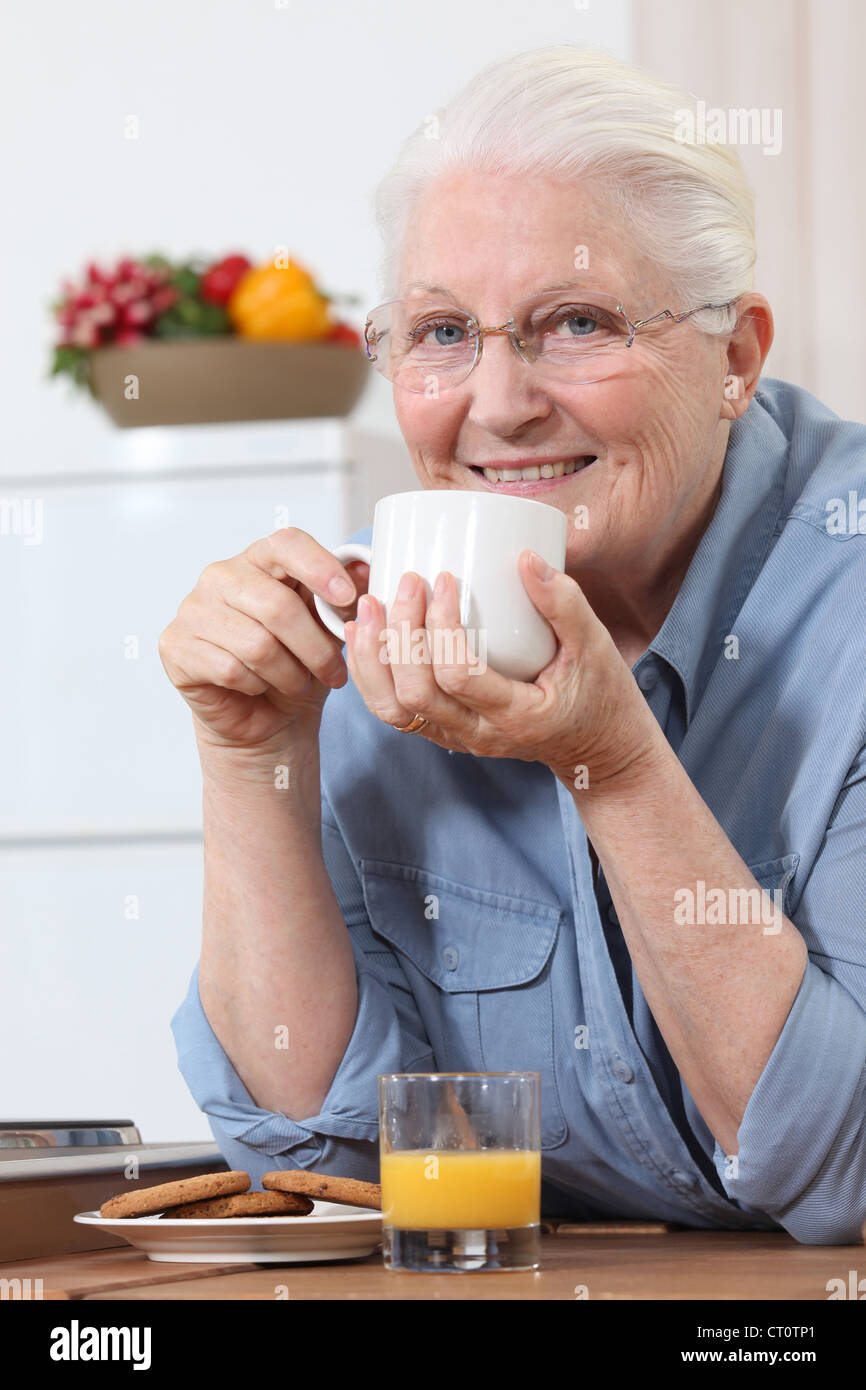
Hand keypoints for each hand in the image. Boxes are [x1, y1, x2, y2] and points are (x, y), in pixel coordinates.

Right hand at [159, 527, 368, 752]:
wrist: (265, 717)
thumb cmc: (296, 666)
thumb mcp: (331, 631)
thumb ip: (345, 598)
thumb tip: (365, 567)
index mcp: (259, 560)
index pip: (286, 543)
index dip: (319, 567)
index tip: (346, 596)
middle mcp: (221, 577)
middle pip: (277, 606)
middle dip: (316, 648)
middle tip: (334, 672)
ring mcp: (193, 609)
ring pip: (257, 645)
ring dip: (289, 673)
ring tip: (296, 681)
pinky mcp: (176, 646)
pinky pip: (230, 669)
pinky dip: (257, 686)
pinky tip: (259, 687)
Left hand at [344, 552, 660, 790]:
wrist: (598, 749)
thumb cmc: (600, 694)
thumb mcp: (595, 646)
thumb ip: (564, 602)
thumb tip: (526, 557)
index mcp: (517, 716)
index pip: (458, 676)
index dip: (440, 627)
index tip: (445, 579)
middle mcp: (479, 735)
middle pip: (414, 694)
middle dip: (399, 635)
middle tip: (405, 583)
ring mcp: (458, 738)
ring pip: (394, 710)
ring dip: (373, 660)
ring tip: (369, 609)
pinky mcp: (446, 731)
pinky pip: (396, 711)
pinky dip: (372, 676)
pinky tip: (366, 637)